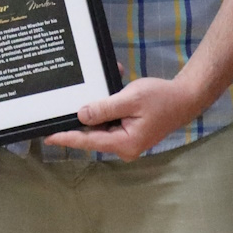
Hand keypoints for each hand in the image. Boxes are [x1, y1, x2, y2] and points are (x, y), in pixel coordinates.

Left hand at [44, 77, 197, 160]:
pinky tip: (113, 85)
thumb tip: (80, 115)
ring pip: (102, 125)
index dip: (66, 138)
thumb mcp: (130, 99)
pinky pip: (112, 121)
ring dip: (98, 107)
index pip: (88, 141)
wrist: (185, 97)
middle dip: (82, 117)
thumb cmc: (160, 98)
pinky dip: (109, 106)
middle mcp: (124, 147)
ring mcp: (128, 140)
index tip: (47, 137)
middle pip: (93, 134)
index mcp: (124, 143)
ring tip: (100, 89)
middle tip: (62, 106)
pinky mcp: (130, 132)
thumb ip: (104, 108)